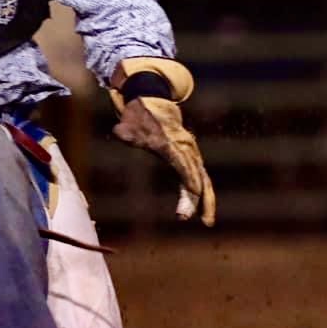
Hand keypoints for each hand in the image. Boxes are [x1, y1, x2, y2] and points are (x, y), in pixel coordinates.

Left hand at [112, 95, 214, 225]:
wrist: (155, 105)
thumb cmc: (140, 118)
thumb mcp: (129, 123)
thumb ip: (126, 130)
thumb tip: (119, 132)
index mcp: (172, 143)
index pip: (183, 163)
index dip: (188, 177)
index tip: (193, 191)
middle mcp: (186, 149)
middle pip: (197, 175)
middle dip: (196, 197)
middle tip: (188, 216)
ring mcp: (191, 154)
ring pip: (203, 180)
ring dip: (206, 201)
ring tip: (207, 222)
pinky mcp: (191, 160)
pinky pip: (201, 180)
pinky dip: (203, 197)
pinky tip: (203, 214)